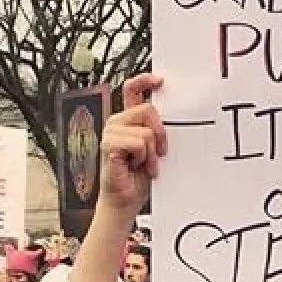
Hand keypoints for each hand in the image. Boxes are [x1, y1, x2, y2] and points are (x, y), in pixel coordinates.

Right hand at [99, 74, 167, 217]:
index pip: (133, 90)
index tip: (160, 81)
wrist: (125, 201)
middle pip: (148, 109)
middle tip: (158, 153)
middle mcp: (118, 122)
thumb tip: (172, 118)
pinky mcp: (109, 145)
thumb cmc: (138, 178)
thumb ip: (157, 130)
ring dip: (151, 152)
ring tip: (144, 164)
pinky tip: (136, 167)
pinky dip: (143, 158)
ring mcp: (111, 133)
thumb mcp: (154, 149)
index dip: (145, 80)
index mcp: (128, 120)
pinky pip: (138, 143)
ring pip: (146, 131)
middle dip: (160, 133)